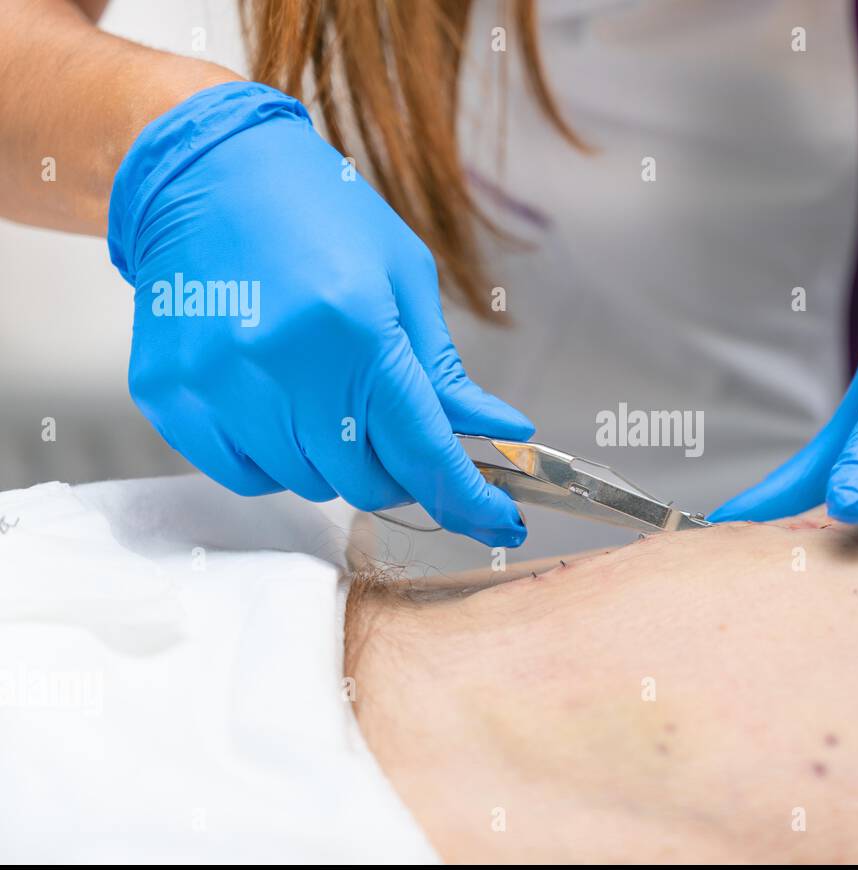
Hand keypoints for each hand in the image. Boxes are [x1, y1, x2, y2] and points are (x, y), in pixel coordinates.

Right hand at [109, 83, 529, 546]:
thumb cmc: (317, 212)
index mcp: (355, 327)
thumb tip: (499, 434)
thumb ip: (444, 372)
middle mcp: (281, 364)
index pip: (423, 449)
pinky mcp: (169, 397)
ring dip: (333, 458)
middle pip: (364, 482)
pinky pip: (245, 475)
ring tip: (323, 389)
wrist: (205, 170)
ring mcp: (216, 385)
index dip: (469, 499)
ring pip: (306, 484)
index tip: (500, 522)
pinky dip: (275, 458)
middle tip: (395, 425)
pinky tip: (276, 400)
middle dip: (396, 468)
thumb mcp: (405, 278)